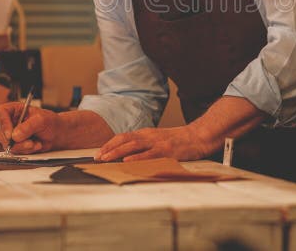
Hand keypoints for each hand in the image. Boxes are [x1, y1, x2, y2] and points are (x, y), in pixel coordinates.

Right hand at [0, 103, 60, 153]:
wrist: (56, 133)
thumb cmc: (50, 122)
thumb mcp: (42, 120)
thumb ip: (28, 126)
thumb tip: (15, 136)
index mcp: (15, 110)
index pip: (0, 112)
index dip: (3, 123)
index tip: (11, 134)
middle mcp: (10, 122)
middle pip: (1, 132)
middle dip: (15, 141)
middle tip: (29, 142)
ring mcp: (12, 134)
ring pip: (7, 144)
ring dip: (23, 146)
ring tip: (35, 143)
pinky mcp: (15, 144)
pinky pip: (15, 151)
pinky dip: (26, 150)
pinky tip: (36, 145)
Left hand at [95, 125, 210, 161]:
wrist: (199, 136)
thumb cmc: (180, 141)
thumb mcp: (159, 140)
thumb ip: (146, 146)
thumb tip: (129, 155)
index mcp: (146, 134)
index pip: (123, 137)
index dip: (110, 144)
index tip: (99, 153)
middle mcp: (149, 136)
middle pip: (124, 139)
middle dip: (108, 148)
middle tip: (97, 158)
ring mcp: (157, 142)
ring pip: (133, 145)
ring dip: (117, 152)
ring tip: (106, 158)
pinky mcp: (166, 150)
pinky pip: (149, 154)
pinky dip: (137, 157)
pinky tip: (128, 162)